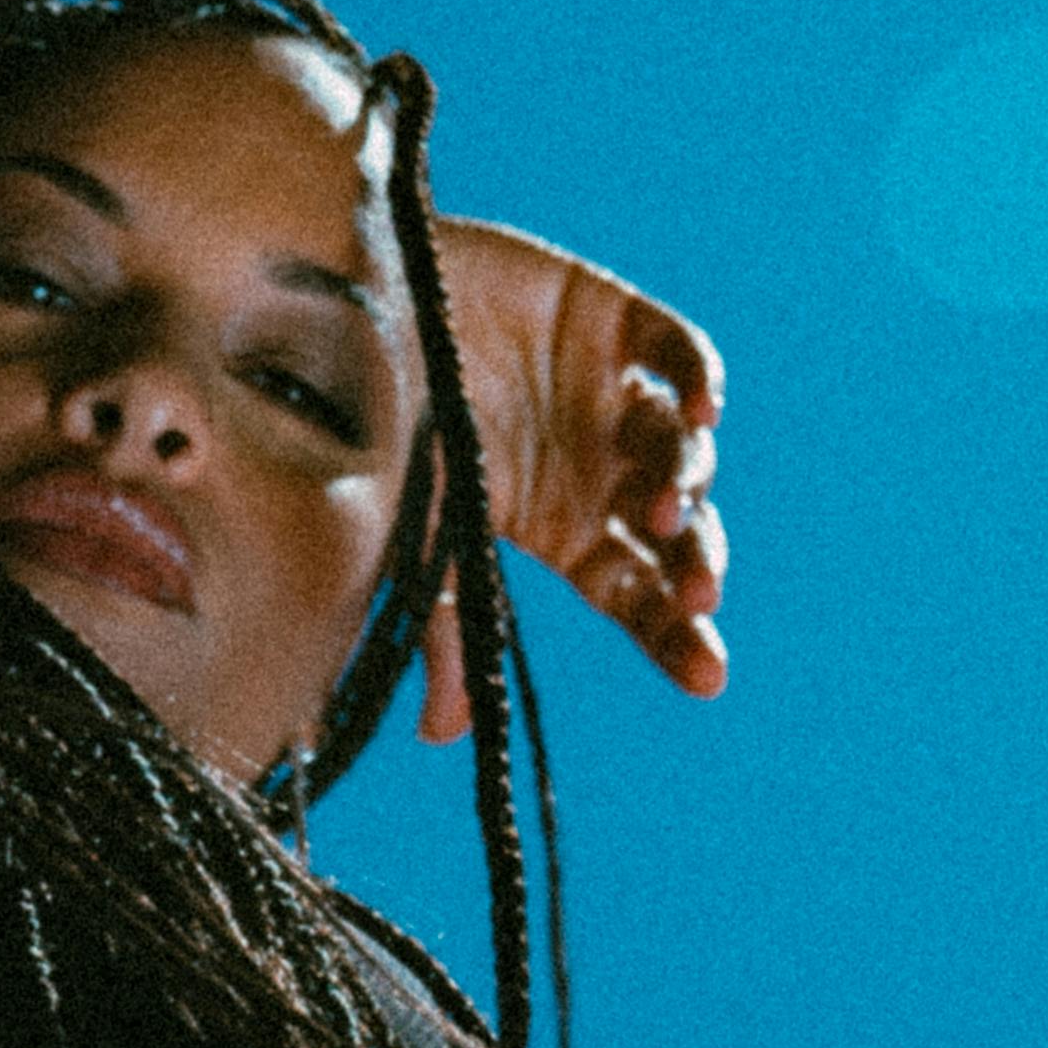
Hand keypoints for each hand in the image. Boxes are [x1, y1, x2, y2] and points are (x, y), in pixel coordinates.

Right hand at [420, 217, 724, 738]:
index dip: (673, 636)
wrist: (341, 310)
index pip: (635, 594)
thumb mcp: (411, 538)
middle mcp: (599, 468)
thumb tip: (442, 736)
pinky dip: (698, 378)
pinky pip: (678, 353)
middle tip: (695, 595)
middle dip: (695, 566)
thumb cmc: (373, 431)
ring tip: (666, 511)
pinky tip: (703, 409)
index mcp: (563, 529)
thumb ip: (444, 626)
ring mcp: (610, 394)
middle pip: (676, 531)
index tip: (707, 679)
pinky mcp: (611, 321)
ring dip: (687, 483)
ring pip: (684, 447)